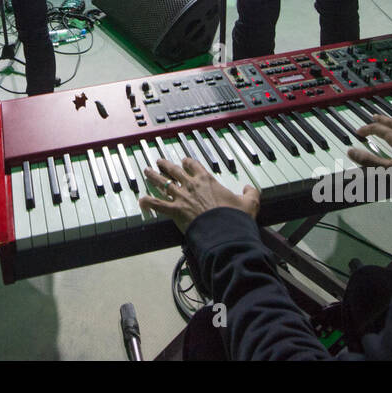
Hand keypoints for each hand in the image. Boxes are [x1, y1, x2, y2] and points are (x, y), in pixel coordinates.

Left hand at [138, 156, 259, 232]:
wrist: (223, 232)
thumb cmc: (234, 217)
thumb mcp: (249, 203)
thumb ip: (250, 193)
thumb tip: (250, 188)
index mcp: (207, 180)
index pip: (194, 165)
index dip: (188, 162)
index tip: (184, 161)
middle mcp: (191, 185)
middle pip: (175, 171)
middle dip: (166, 165)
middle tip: (159, 161)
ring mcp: (181, 197)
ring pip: (164, 183)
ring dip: (154, 177)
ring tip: (146, 171)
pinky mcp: (175, 211)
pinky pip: (158, 205)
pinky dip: (148, 202)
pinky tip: (141, 199)